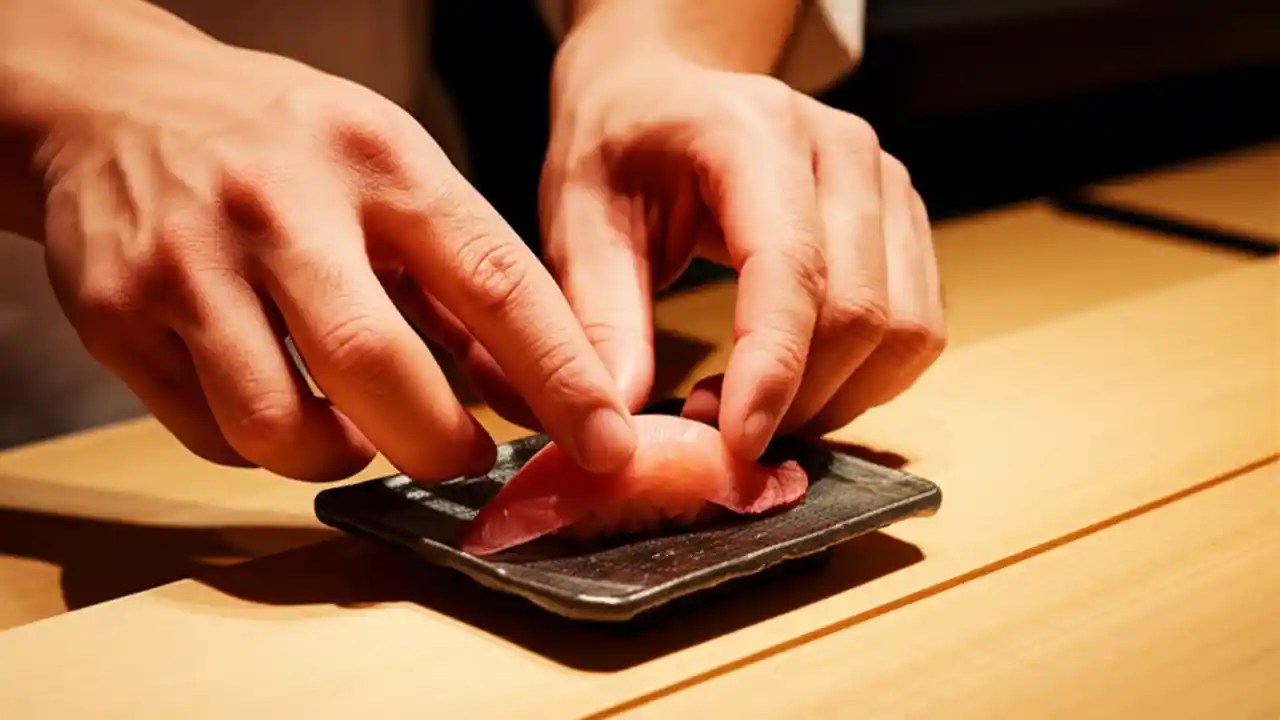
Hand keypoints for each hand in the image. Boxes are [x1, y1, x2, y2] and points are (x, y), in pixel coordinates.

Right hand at [29, 15, 635, 480]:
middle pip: (378, 367)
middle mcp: (282, 206)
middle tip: (463, 458)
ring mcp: (189, 262)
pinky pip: (213, 437)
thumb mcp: (391, 167)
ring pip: (280, 427)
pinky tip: (278, 400)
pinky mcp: (116, 316)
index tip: (604, 444)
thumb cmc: (281, 144)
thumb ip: (463, 280)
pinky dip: (265, 448)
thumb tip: (535, 393)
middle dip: (439, 444)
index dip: (559, 376)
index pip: (494, 280)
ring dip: (339, 457)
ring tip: (354, 429)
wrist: (114, 103)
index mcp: (378, 161)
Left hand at [541, 47, 945, 459]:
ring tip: (752, 410)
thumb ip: (601, 317)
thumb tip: (619, 425)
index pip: (791, 265)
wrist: (664, 93)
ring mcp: (887, 183)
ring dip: (835, 398)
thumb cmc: (618, 151)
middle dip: (796, 395)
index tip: (737, 442)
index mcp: (753, 133)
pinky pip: (916, 329)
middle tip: (718, 434)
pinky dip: (866, 381)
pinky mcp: (904, 222)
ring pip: (902, 329)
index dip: (772, 366)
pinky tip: (799, 386)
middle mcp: (842, 150)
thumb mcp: (578, 221)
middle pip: (860, 309)